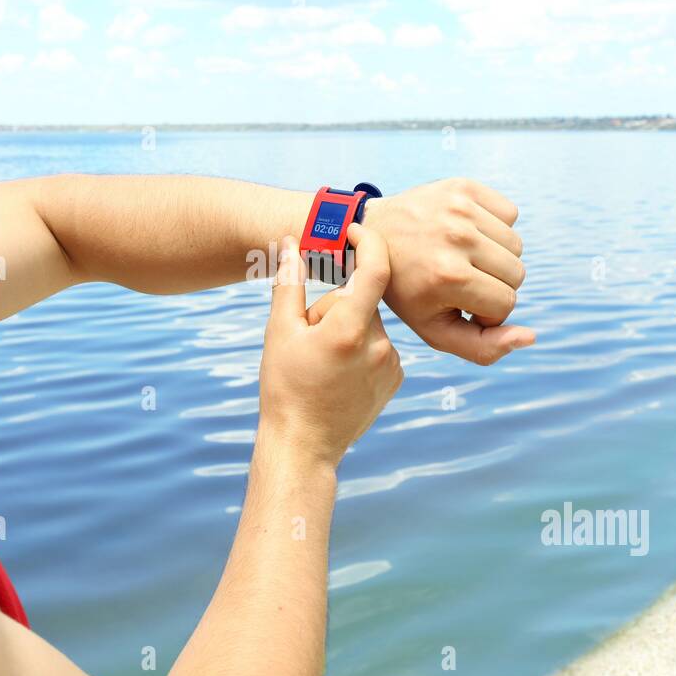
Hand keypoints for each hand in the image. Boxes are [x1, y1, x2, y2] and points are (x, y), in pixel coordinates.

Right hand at [258, 224, 402, 471]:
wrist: (304, 444)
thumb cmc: (285, 386)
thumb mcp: (279, 332)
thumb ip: (289, 282)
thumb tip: (291, 242)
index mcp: (349, 329)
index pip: (375, 269)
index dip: (368, 242)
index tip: (354, 231)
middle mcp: (379, 345)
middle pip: (361, 300)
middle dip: (337, 305)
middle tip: (309, 334)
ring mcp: (392, 363)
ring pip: (370, 324)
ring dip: (349, 328)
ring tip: (323, 360)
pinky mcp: (396, 378)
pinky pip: (379, 346)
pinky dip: (361, 349)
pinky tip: (339, 372)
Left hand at [359, 177, 533, 364]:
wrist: (372, 236)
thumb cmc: (406, 290)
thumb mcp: (434, 329)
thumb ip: (483, 347)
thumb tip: (531, 337)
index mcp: (448, 277)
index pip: (507, 303)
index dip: (487, 310)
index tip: (459, 302)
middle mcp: (457, 238)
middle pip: (517, 273)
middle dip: (494, 283)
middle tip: (461, 279)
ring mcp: (460, 208)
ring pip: (516, 245)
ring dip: (495, 256)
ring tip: (463, 256)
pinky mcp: (463, 186)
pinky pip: (509, 213)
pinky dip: (493, 227)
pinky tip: (465, 233)